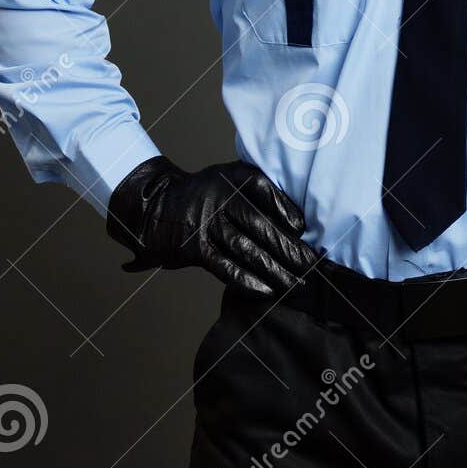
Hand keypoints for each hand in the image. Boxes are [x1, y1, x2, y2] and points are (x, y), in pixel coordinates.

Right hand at [105, 155, 321, 297]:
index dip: (285, 209)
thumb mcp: (230, 180)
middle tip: (311, 267)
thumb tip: (297, 225)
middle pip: (261, 225)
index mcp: (233, 176)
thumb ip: (260, 194)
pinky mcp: (195, 248)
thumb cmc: (206, 196)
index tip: (302, 229)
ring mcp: (207, 223)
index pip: (264, 190)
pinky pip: (226, 267)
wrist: (156, 206)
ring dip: (275, 270)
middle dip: (289, 249)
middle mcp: (221, 197)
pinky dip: (248, 280)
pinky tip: (267, 291)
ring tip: (295, 284)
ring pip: (247, 249)